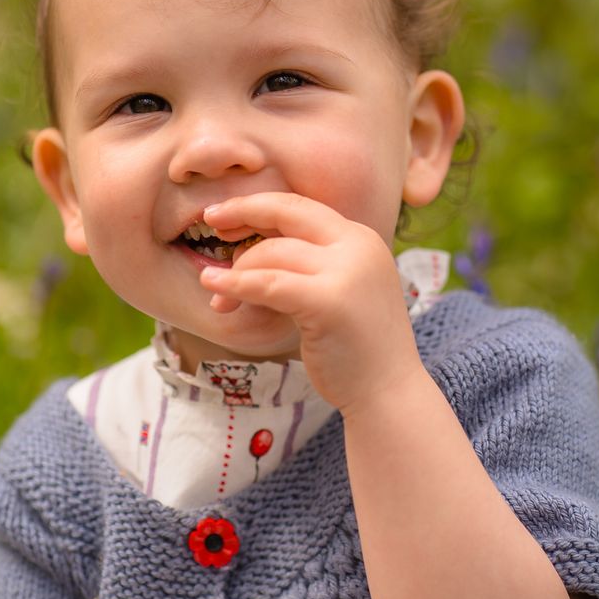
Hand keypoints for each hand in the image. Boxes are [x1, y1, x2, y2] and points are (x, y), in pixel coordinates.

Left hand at [199, 192, 420, 413]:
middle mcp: (358, 246)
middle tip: (209, 222)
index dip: (259, 205)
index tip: (225, 213)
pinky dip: (235, 285)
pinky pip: (267, 285)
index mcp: (361, 239)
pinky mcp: (328, 301)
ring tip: (219, 301)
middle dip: (242, 212)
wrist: (388, 392)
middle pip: (286, 212)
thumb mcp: (337, 290)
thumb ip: (309, 264)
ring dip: (236, 274)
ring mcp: (346, 272)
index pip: (301, 207)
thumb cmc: (356, 348)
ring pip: (271, 253)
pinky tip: (214, 287)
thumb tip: (250, 248)